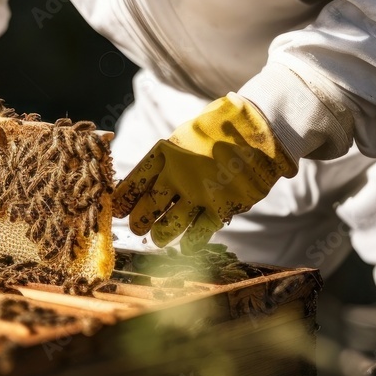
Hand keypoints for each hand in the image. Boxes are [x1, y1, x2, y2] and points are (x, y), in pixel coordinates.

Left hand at [112, 94, 295, 248]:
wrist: (259, 128)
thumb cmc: (218, 130)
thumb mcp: (185, 135)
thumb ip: (167, 159)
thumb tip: (144, 184)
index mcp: (166, 152)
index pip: (134, 182)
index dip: (123, 199)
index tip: (116, 209)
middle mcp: (179, 173)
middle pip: (148, 207)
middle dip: (139, 221)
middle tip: (137, 227)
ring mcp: (200, 192)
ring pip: (170, 225)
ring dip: (161, 234)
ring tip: (158, 237)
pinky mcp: (222, 206)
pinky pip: (199, 232)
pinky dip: (190, 242)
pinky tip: (185, 246)